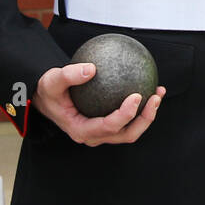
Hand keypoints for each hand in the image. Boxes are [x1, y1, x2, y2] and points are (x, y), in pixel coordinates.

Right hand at [33, 62, 164, 145]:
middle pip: (126, 134)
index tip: (137, 95)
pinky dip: (141, 108)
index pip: (108, 127)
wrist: (46, 97)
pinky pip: (128, 120)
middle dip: (145, 119)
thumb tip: (91, 69)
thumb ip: (69, 75)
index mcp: (81, 129)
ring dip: (147, 115)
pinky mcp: (108, 125)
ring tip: (158, 93)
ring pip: (130, 131)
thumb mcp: (52, 81)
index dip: (125, 115)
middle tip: (154, 97)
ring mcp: (102, 132)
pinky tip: (149, 88)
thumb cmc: (49, 90)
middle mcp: (94, 135)